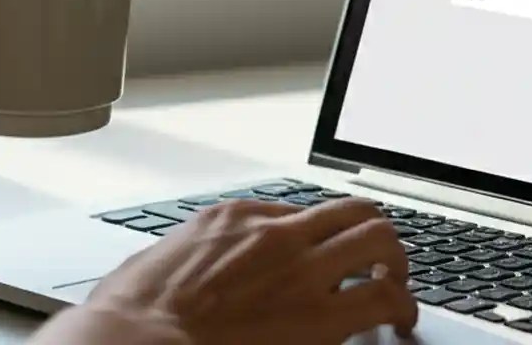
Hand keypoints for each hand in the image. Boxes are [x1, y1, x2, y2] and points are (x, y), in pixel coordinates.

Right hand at [31, 198, 418, 344]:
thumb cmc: (129, 318)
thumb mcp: (156, 262)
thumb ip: (193, 256)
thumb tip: (192, 265)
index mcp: (234, 218)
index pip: (297, 212)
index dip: (314, 236)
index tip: (318, 254)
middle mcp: (277, 234)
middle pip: (351, 211)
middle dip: (373, 233)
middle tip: (380, 257)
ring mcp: (302, 271)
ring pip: (378, 241)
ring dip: (397, 261)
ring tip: (400, 283)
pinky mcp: (320, 317)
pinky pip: (381, 299)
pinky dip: (401, 307)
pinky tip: (402, 320)